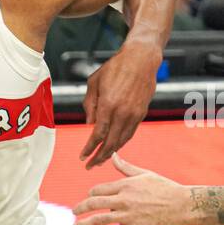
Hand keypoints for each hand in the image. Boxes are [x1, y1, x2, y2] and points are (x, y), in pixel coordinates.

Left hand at [73, 153, 191, 224]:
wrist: (183, 205)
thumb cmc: (164, 188)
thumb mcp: (144, 174)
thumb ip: (125, 167)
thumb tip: (112, 155)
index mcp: (125, 185)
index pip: (98, 190)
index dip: (90, 195)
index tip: (89, 199)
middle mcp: (124, 200)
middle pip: (93, 204)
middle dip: (80, 209)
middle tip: (74, 212)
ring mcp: (129, 216)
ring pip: (99, 221)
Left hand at [80, 41, 158, 167]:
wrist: (141, 59)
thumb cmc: (115, 67)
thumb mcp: (94, 82)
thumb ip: (89, 105)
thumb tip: (90, 125)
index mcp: (108, 105)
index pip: (97, 134)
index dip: (89, 149)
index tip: (82, 157)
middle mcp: (123, 112)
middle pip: (110, 143)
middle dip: (99, 157)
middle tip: (90, 166)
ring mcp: (134, 114)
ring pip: (122, 140)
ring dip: (110, 152)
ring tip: (101, 160)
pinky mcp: (142, 113)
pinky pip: (130, 133)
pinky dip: (121, 142)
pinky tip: (114, 146)